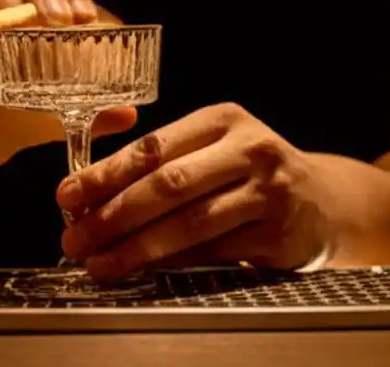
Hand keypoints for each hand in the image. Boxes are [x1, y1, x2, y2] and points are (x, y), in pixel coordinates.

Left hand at [56, 103, 334, 280]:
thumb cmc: (249, 172)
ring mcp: (267, 193)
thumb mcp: (214, 146)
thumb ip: (162, 159)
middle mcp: (250, 149)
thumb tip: (88, 193)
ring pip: (189, 224)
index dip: (105, 173)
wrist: (322, 201)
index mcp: (223, 119)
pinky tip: (142, 271)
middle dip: (113, 214)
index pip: (153, 147)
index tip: (67, 195)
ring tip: (100, 262)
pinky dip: (172, 264)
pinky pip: (212, 253)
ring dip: (137, 248)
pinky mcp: (276, 234)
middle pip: (168, 184)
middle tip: (75, 237)